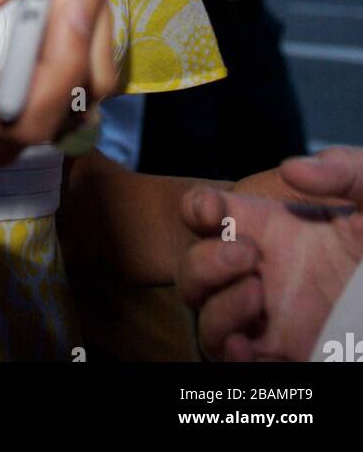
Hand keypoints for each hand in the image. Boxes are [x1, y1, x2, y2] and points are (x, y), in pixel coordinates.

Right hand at [178, 148, 362, 360]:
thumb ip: (339, 170)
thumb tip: (293, 169)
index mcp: (262, 227)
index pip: (203, 212)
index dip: (195, 208)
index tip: (210, 209)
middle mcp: (252, 271)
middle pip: (192, 270)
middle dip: (205, 260)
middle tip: (248, 254)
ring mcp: (261, 316)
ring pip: (206, 318)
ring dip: (219, 307)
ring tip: (258, 293)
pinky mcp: (278, 354)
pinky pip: (231, 362)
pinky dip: (230, 356)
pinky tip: (247, 345)